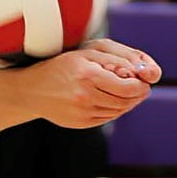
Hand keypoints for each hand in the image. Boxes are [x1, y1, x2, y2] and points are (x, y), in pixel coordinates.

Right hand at [16, 40, 158, 128]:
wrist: (32, 90)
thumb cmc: (61, 67)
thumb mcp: (86, 54)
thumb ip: (115, 60)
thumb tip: (141, 74)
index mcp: (87, 75)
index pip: (128, 87)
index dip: (141, 85)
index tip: (144, 81)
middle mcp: (84, 96)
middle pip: (126, 101)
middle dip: (137, 95)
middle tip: (141, 88)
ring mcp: (81, 113)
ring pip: (118, 111)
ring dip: (128, 103)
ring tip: (126, 94)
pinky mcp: (80, 123)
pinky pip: (107, 118)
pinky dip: (114, 110)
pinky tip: (111, 101)